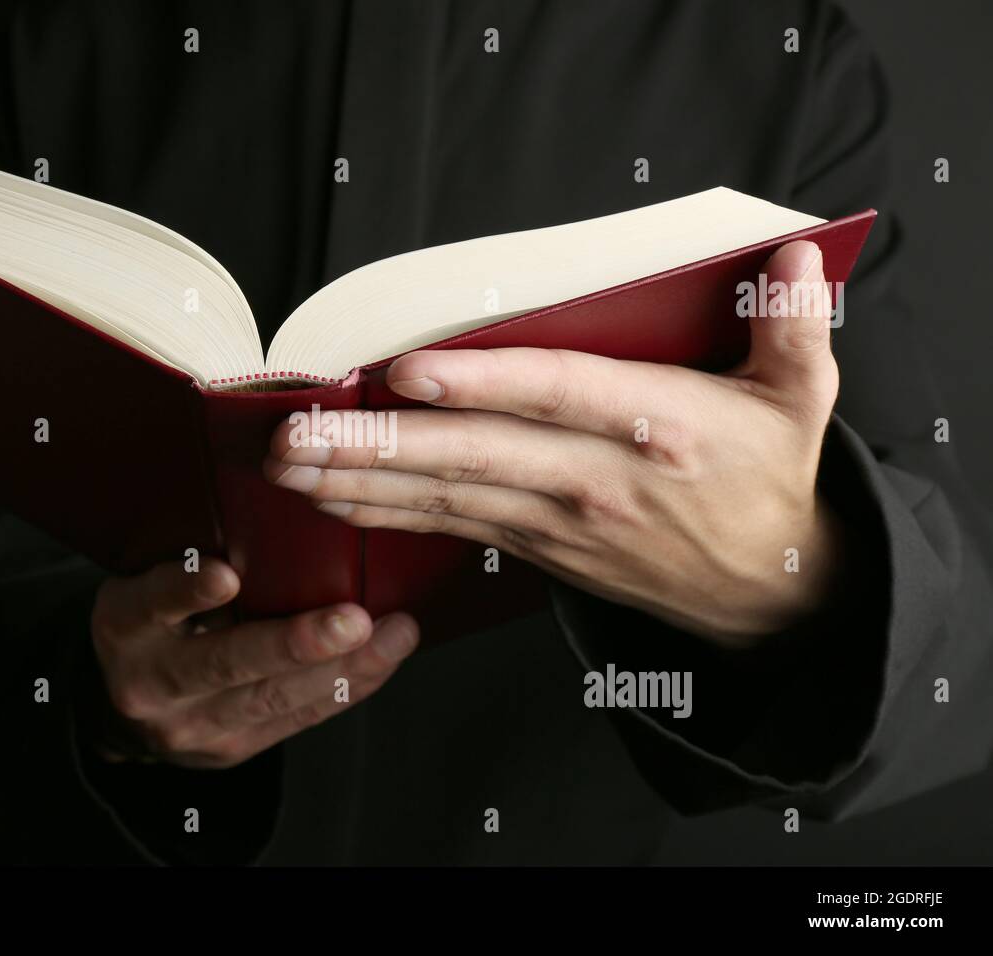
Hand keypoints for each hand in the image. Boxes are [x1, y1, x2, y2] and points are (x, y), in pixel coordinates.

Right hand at [89, 558, 417, 767]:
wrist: (124, 708)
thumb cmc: (152, 618)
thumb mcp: (144, 581)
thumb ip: (190, 558)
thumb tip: (275, 507)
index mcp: (123, 625)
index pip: (152, 603)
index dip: (187, 589)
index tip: (226, 575)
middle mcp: (151, 682)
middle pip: (225, 664)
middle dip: (294, 644)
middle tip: (352, 620)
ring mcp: (193, 725)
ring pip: (273, 698)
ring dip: (343, 667)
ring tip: (395, 635)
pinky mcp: (232, 749)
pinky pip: (298, 718)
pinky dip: (348, 685)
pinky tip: (386, 656)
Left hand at [265, 240, 844, 646]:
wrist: (768, 591)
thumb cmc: (770, 481)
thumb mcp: (803, 402)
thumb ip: (793, 328)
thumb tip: (795, 258)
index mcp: (654, 427)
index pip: (556, 396)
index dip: (482, 384)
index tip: (407, 374)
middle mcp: (593, 476)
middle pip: (474, 457)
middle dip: (377, 447)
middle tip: (296, 436)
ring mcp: (557, 520)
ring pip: (446, 499)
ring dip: (360, 483)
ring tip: (286, 468)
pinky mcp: (536, 546)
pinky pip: (450, 527)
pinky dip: (386, 514)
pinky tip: (330, 498)